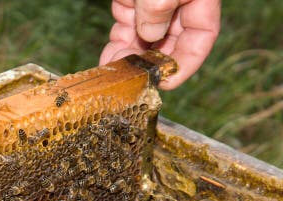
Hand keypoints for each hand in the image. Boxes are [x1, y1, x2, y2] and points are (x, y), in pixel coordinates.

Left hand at [100, 0, 220, 88]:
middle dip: (151, 64)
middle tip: (136, 79)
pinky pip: (124, 31)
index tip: (166, 83)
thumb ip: (157, 13)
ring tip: (118, 72)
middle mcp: (177, 6)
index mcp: (198, 0)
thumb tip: (149, 36)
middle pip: (170, 44)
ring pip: (143, 42)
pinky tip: (108, 62)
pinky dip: (115, 48)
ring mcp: (150, 5)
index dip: (186, 64)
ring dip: (130, 60)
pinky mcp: (128, 3)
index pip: (201, 38)